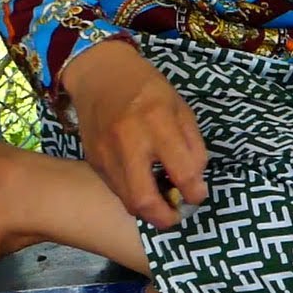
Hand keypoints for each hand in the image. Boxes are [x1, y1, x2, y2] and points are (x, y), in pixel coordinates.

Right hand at [62, 40, 208, 227]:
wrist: (100, 75)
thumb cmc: (148, 89)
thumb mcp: (181, 108)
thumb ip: (192, 145)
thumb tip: (196, 181)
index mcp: (158, 122)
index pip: (182, 172)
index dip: (195, 192)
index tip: (199, 195)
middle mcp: (128, 141)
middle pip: (144, 199)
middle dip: (165, 218)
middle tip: (177, 216)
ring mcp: (106, 154)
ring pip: (127, 201)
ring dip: (149, 211)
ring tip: (164, 204)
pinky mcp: (93, 161)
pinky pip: (116, 190)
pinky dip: (133, 196)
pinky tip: (145, 187)